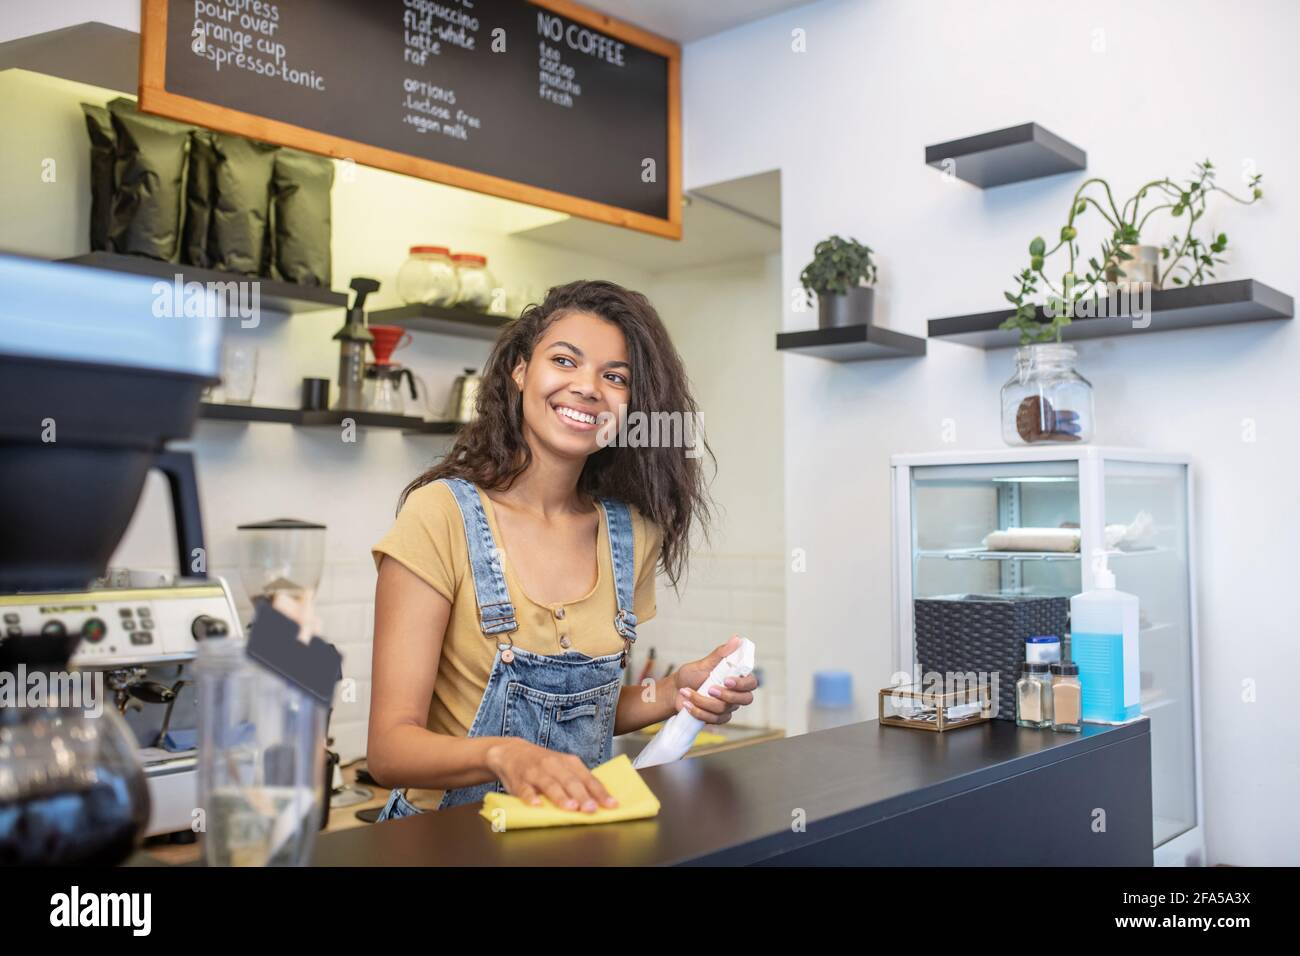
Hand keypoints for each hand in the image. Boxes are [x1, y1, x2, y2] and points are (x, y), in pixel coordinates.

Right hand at [485, 738, 616, 812]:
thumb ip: (577, 782)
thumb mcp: (562, 768)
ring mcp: (536, 771)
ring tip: (571, 808)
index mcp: (569, 762)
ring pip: (550, 784)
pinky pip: (525, 789)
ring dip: (561, 797)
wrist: (511, 751)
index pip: (588, 779)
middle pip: (571, 782)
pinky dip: (530, 797)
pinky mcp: (519, 779)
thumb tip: (598, 801)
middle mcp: (554, 764)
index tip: (612, 805)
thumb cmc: (543, 764)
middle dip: (583, 796)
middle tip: (592, 809)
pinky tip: (536, 805)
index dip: (600, 793)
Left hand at [671, 635, 757, 725]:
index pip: (751, 683)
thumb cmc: (691, 675)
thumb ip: (721, 653)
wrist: (674, 692)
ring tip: (687, 693)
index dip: (742, 684)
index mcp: (736, 678)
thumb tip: (737, 639)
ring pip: (724, 709)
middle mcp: (735, 693)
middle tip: (709, 689)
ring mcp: (728, 707)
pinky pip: (715, 719)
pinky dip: (699, 712)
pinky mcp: (718, 718)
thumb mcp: (704, 662)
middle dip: (726, 695)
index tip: (727, 680)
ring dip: (703, 701)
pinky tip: (688, 705)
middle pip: (745, 700)